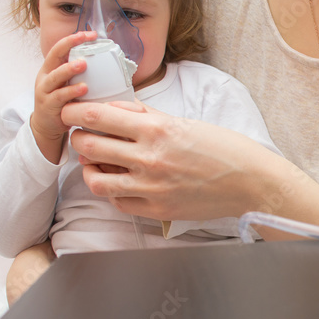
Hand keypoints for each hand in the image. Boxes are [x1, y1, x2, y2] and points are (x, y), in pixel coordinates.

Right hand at [30, 31, 97, 163]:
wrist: (47, 125)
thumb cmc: (63, 101)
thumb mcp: (69, 84)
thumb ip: (82, 74)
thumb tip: (111, 65)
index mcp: (51, 68)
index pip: (60, 48)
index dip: (73, 39)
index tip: (91, 34)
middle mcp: (45, 77)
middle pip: (55, 56)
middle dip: (69, 46)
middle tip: (85, 40)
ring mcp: (45, 91)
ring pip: (55, 77)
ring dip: (69, 69)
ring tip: (83, 64)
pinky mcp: (48, 106)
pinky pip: (60, 97)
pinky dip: (71, 92)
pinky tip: (83, 88)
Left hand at [60, 100, 269, 220]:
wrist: (250, 182)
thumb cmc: (223, 148)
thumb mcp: (184, 122)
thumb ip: (146, 117)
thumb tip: (116, 109)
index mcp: (156, 129)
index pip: (98, 116)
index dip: (75, 113)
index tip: (69, 111)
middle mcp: (149, 158)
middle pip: (89, 146)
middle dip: (78, 138)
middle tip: (80, 136)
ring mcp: (151, 187)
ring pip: (96, 179)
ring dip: (89, 168)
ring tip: (95, 162)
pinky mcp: (156, 209)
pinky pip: (117, 201)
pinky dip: (111, 190)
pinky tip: (117, 181)